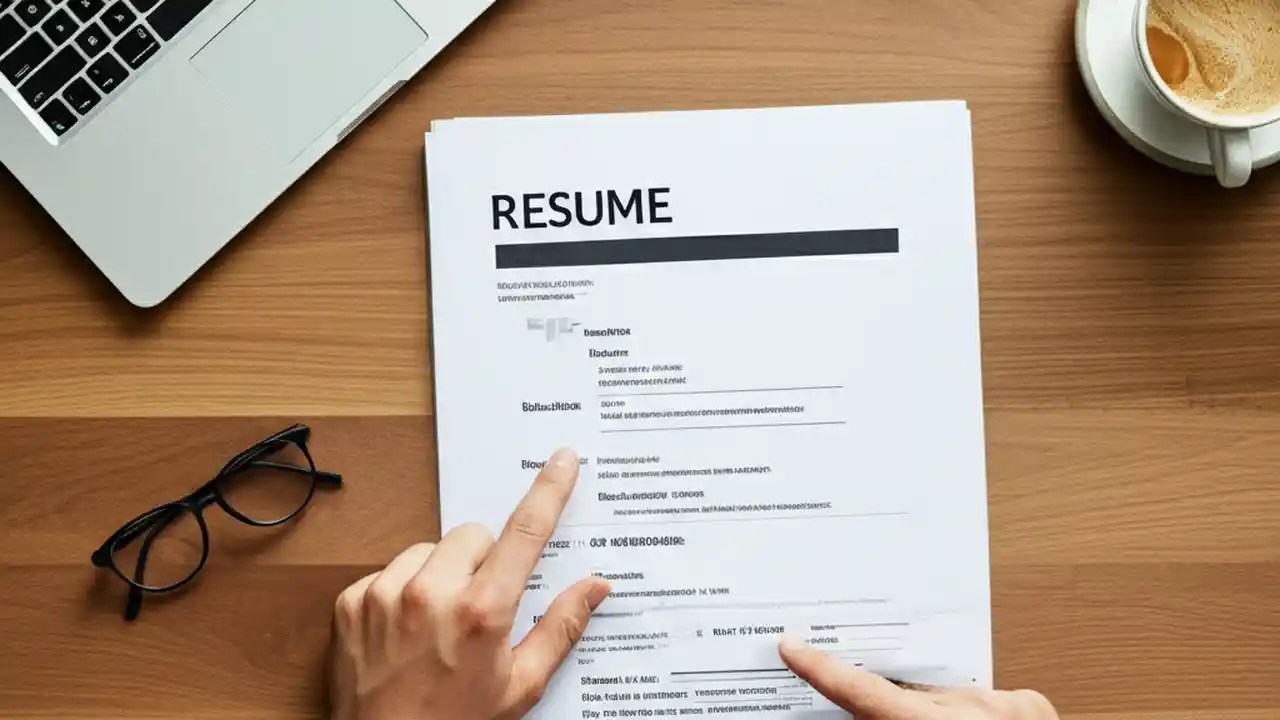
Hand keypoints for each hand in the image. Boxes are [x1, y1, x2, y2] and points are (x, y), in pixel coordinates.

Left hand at [330, 448, 609, 719]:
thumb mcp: (520, 686)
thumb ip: (561, 629)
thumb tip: (596, 587)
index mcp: (482, 612)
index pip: (526, 533)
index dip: (549, 491)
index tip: (563, 462)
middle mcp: (432, 595)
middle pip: (473, 535)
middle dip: (483, 560)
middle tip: (481, 604)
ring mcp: (386, 595)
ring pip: (429, 548)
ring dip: (440, 573)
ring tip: (438, 622)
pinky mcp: (353, 601)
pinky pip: (388, 570)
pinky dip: (400, 591)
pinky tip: (405, 630)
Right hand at [779, 638, 1057, 718]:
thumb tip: (859, 717)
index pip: (865, 695)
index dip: (824, 670)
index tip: (796, 648)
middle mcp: (972, 712)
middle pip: (905, 697)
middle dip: (891, 711)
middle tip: (875, 719)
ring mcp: (1007, 705)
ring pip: (948, 700)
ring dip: (939, 718)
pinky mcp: (1033, 705)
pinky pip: (988, 703)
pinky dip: (977, 719)